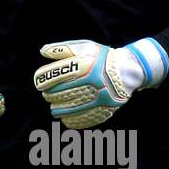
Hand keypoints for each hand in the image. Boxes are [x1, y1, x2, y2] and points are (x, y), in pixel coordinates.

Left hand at [33, 38, 168, 128]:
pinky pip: (84, 119)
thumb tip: (42, 51)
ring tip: (54, 108)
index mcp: (84, 65)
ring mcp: (99, 98)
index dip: (42, 81)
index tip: (40, 83)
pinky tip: (66, 119)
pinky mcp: (105, 110)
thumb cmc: (101, 58)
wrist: (128, 71)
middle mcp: (92, 82)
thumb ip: (63, 49)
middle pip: (60, 94)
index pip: (55, 76)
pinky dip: (72, 121)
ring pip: (70, 109)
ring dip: (58, 110)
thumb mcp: (85, 48)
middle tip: (47, 95)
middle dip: (49, 96)